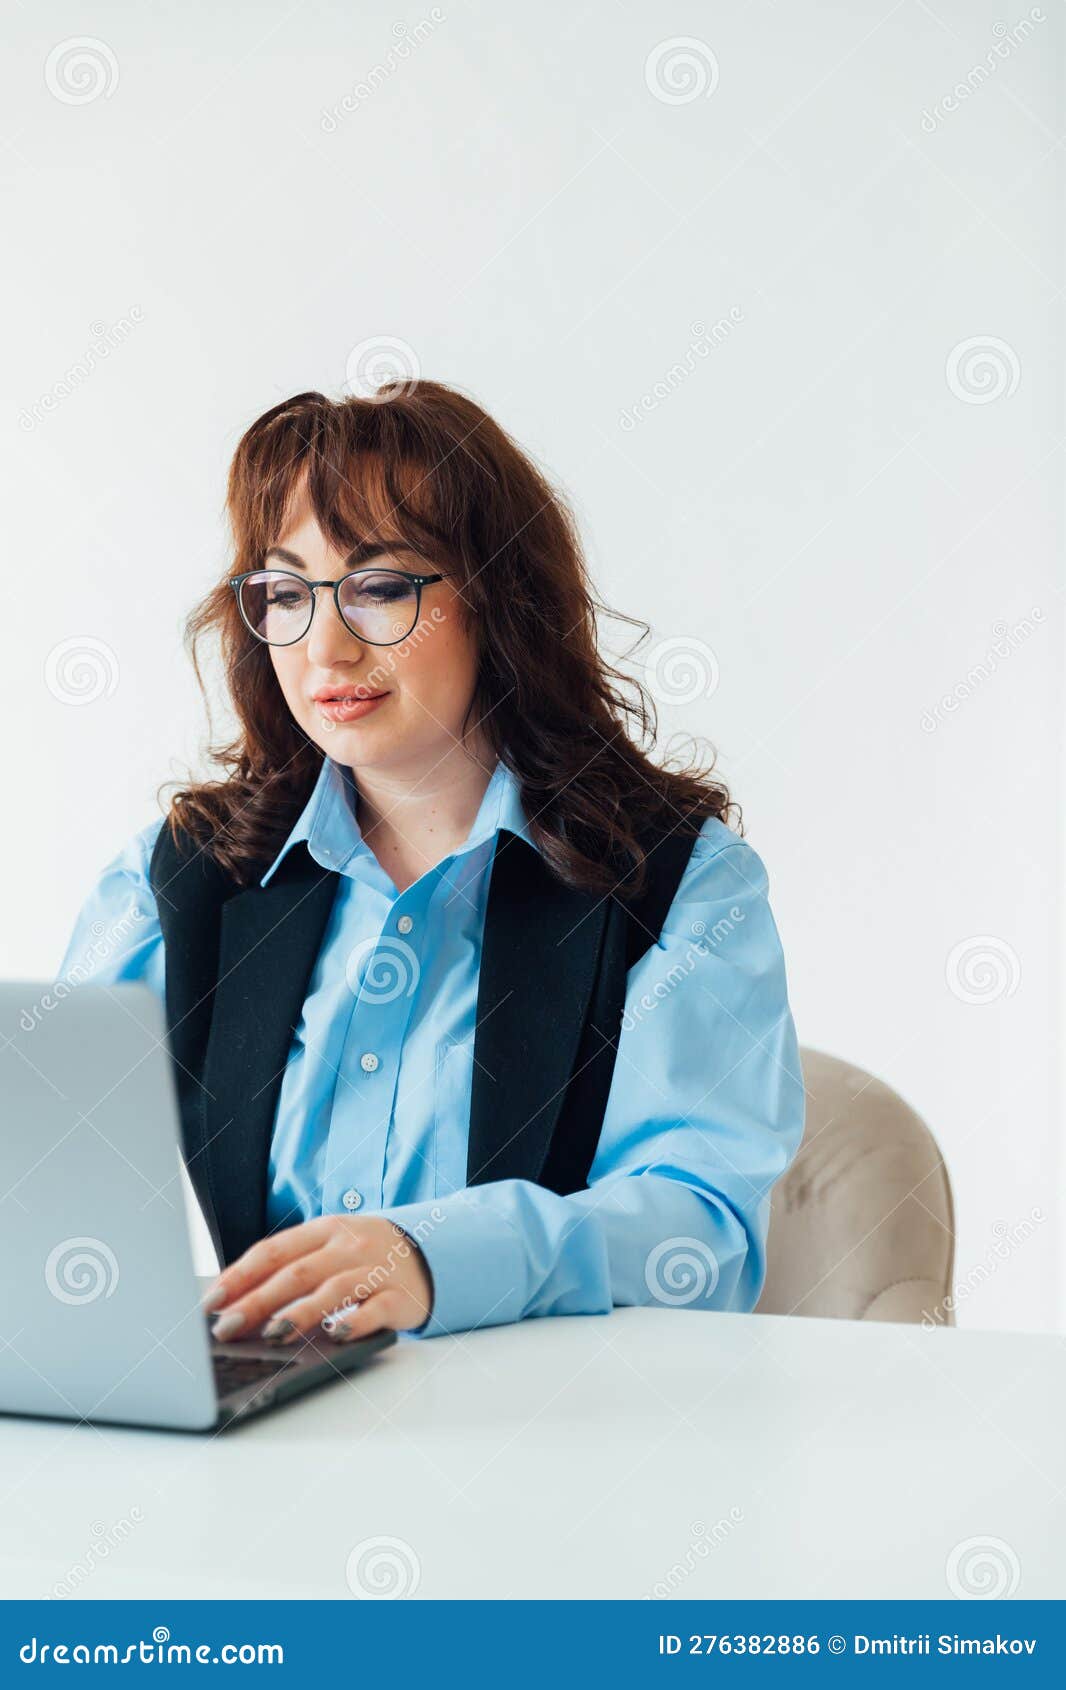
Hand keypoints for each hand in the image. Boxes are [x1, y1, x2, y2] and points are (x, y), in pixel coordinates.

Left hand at [204, 1215, 433, 1343]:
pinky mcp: (397, 1297)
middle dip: (257, 1301)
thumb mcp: (328, 1248)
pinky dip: (354, 1322)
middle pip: (296, 1273)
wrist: (430, 1254)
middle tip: (227, 1327)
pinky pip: (374, 1310)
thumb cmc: (364, 1257)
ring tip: (273, 1332)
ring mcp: (374, 1270)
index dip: (239, 1276)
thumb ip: (291, 1267)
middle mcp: (347, 1246)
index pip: (273, 1251)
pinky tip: (334, 1334)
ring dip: (300, 1312)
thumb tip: (235, 1301)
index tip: (210, 1302)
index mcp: (324, 1230)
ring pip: (332, 1290)